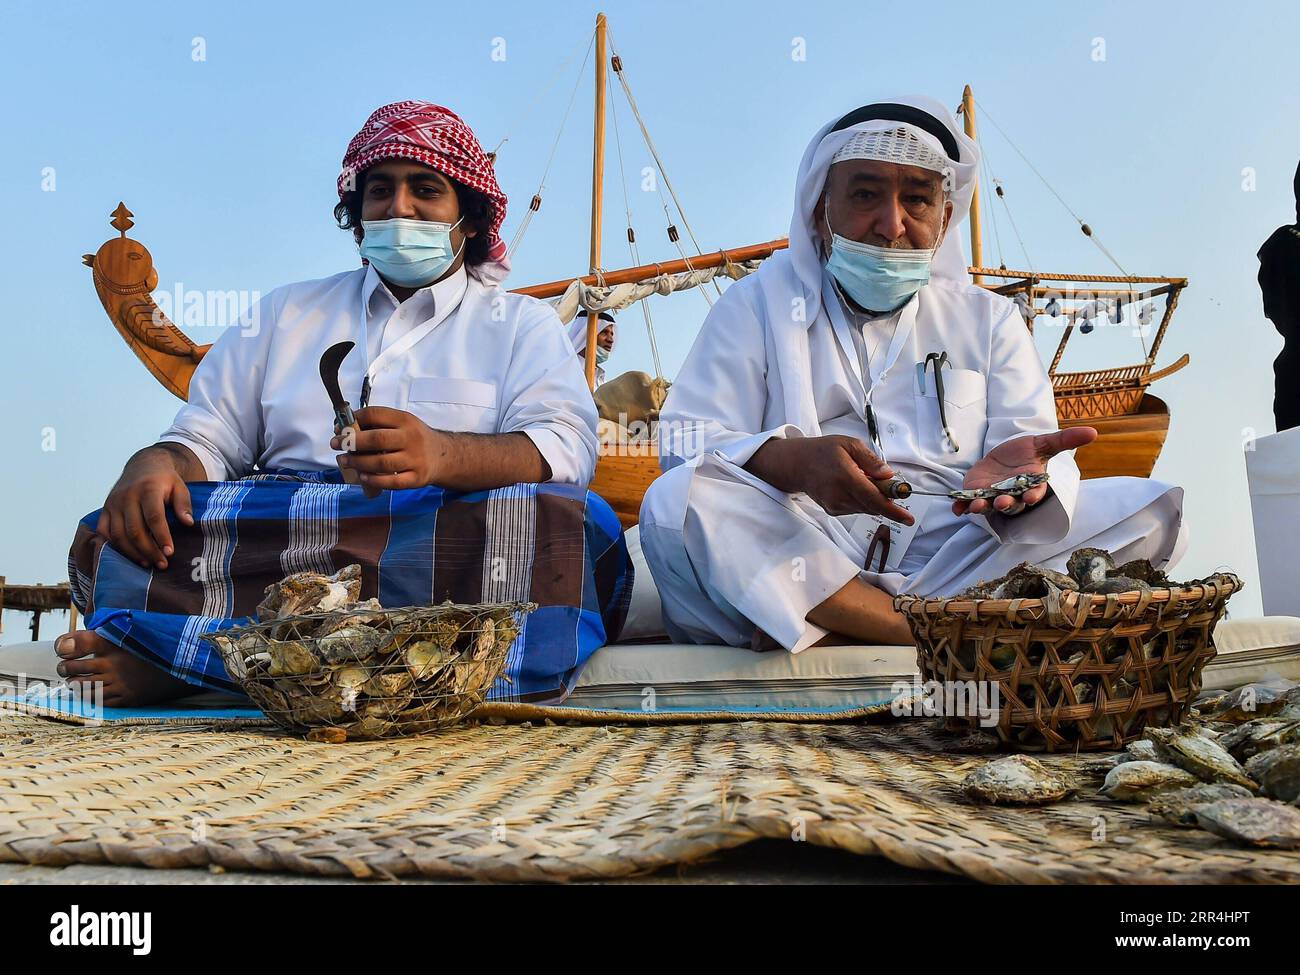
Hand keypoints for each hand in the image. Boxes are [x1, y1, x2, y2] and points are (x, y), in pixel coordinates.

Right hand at [97, 447, 194, 569]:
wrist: (143, 465)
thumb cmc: (165, 480)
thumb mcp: (180, 486)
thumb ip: (184, 504)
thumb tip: (188, 523)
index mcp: (148, 489)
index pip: (153, 517)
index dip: (161, 536)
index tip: (170, 553)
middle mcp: (127, 496)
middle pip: (134, 530)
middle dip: (148, 550)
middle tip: (162, 564)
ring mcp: (113, 503)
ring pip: (118, 534)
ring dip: (132, 552)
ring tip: (147, 563)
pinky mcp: (105, 509)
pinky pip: (104, 532)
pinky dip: (114, 546)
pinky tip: (128, 555)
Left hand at [332, 406, 442, 489]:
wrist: (444, 456)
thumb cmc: (414, 438)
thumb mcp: (402, 424)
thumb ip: (378, 424)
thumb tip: (345, 428)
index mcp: (405, 420)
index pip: (376, 414)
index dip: (355, 419)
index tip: (340, 427)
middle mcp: (411, 438)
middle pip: (377, 439)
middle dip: (352, 442)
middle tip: (336, 444)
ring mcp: (415, 460)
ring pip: (382, 463)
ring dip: (358, 462)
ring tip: (345, 461)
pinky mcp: (416, 478)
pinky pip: (392, 482)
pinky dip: (374, 480)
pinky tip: (363, 476)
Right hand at [747, 435, 913, 523]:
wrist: (797, 465)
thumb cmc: (824, 451)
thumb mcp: (849, 444)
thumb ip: (870, 460)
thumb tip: (888, 475)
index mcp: (846, 477)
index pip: (874, 499)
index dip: (893, 510)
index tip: (908, 519)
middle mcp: (839, 496)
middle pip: (873, 506)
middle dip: (884, 497)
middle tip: (885, 482)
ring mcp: (835, 506)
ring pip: (866, 508)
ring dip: (872, 498)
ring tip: (861, 479)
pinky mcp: (833, 511)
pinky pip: (857, 509)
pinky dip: (862, 500)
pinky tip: (853, 486)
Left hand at [953, 427, 1096, 516]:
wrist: (1002, 457)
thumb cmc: (1024, 453)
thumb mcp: (1042, 443)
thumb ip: (1064, 440)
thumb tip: (1093, 432)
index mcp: (1030, 485)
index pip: (1034, 493)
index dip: (1032, 496)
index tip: (1031, 497)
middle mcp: (1012, 494)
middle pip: (1011, 504)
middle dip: (1007, 504)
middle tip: (1003, 502)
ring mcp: (992, 496)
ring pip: (989, 506)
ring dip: (982, 507)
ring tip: (977, 505)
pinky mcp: (975, 494)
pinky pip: (967, 503)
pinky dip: (961, 506)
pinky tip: (956, 507)